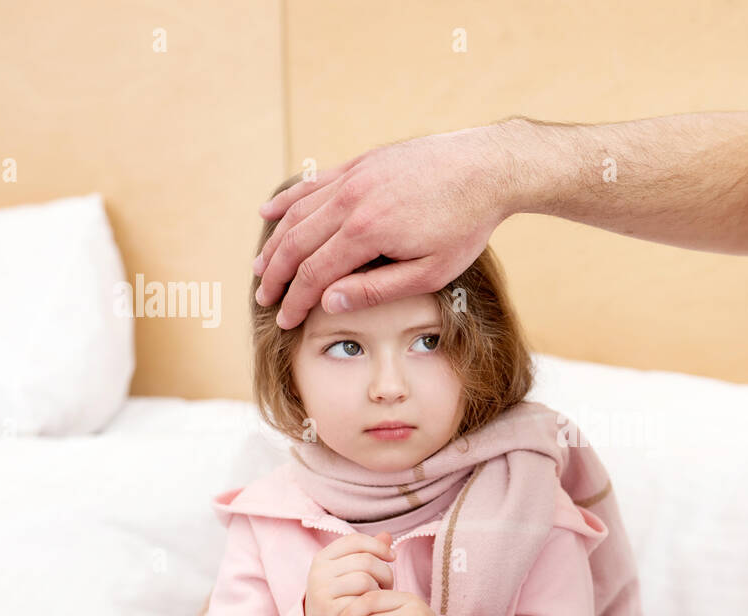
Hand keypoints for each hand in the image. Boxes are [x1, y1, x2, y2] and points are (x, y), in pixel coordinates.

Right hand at [253, 125, 515, 329]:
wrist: (486, 167)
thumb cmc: (465, 226)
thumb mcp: (430, 272)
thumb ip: (376, 290)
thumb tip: (329, 303)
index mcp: (366, 233)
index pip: (314, 274)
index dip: (295, 301)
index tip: (283, 321)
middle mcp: (351, 200)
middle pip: (296, 243)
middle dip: (276, 275)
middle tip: (263, 299)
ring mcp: (354, 177)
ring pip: (299, 212)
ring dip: (276, 241)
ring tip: (261, 266)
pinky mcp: (362, 163)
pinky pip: (314, 183)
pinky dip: (289, 200)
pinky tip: (269, 213)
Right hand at [303, 531, 394, 615]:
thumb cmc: (342, 595)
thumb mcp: (350, 571)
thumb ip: (368, 553)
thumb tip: (387, 535)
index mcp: (324, 557)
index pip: (356, 540)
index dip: (378, 546)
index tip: (392, 557)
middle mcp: (319, 571)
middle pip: (365, 561)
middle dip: (384, 572)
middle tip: (387, 585)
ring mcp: (321, 591)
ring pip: (365, 581)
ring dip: (380, 590)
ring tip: (379, 597)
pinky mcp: (327, 611)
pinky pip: (360, 603)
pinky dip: (371, 606)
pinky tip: (371, 610)